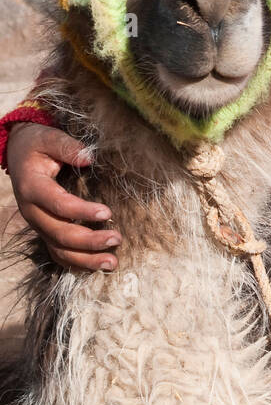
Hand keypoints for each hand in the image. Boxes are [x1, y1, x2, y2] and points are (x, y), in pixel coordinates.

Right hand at [6, 122, 120, 270]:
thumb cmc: (37, 145)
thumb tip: (88, 157)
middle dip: (89, 241)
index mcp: (32, 188)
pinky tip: (97, 266)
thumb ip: (66, 146)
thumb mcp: (48, 138)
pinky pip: (58, 253)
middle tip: (117, 239)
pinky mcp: (45, 231)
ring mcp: (38, 224)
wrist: (19, 154)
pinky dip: (77, 263)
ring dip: (86, 260)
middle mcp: (32, 211)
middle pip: (60, 234)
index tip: (107, 213)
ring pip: (59, 250)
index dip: (82, 212)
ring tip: (112, 263)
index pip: (58, 205)